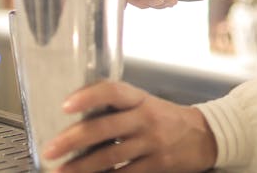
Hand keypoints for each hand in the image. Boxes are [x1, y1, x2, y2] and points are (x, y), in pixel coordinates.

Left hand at [44, 81, 216, 172]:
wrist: (205, 136)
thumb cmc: (166, 118)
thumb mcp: (145, 103)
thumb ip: (117, 108)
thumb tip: (77, 116)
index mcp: (140, 99)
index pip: (112, 91)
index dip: (88, 96)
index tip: (66, 105)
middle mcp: (145, 118)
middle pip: (104, 128)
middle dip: (73, 140)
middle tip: (51, 149)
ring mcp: (152, 143)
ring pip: (110, 156)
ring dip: (82, 167)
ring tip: (61, 172)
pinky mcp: (157, 166)